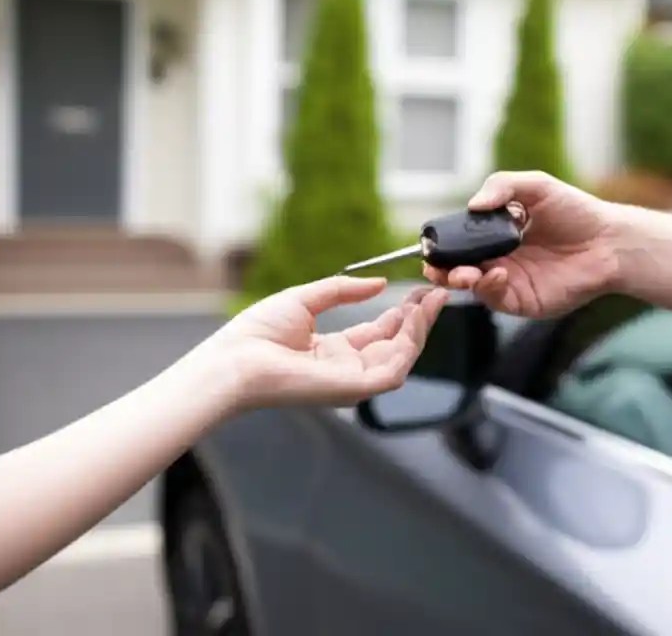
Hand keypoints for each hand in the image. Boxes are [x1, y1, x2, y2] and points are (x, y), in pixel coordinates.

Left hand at [190, 276, 446, 410]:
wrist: (235, 360)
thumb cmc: (257, 333)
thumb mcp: (306, 298)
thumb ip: (343, 290)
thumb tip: (379, 283)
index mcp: (333, 351)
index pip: (379, 333)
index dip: (402, 312)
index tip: (420, 291)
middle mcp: (347, 369)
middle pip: (396, 345)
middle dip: (419, 319)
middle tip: (435, 292)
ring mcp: (352, 382)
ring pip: (402, 357)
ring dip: (420, 329)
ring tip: (431, 300)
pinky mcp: (354, 389)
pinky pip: (394, 369)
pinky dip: (410, 344)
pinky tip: (415, 317)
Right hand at [423, 171, 620, 317]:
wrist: (610, 240)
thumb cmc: (577, 210)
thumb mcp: (536, 186)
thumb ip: (502, 186)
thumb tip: (473, 205)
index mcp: (499, 235)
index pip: (462, 243)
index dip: (444, 246)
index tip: (430, 245)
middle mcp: (501, 260)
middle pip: (460, 269)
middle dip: (443, 270)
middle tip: (435, 267)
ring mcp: (512, 282)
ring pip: (474, 287)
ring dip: (462, 281)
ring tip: (463, 273)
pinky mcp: (526, 301)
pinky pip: (498, 299)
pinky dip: (489, 288)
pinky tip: (496, 273)